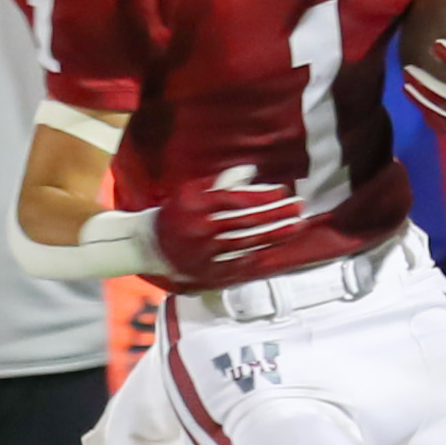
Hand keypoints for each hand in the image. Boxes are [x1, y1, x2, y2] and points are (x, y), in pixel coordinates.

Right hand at [153, 164, 301, 280]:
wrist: (148, 246)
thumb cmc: (174, 214)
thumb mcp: (190, 191)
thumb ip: (219, 181)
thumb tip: (251, 172)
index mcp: (196, 205)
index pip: (237, 200)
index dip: (263, 196)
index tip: (282, 192)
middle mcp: (200, 229)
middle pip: (247, 222)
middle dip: (277, 214)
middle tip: (298, 208)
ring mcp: (204, 253)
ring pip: (248, 244)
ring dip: (275, 236)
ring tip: (295, 227)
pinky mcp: (207, 272)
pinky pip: (239, 266)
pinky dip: (259, 258)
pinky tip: (276, 251)